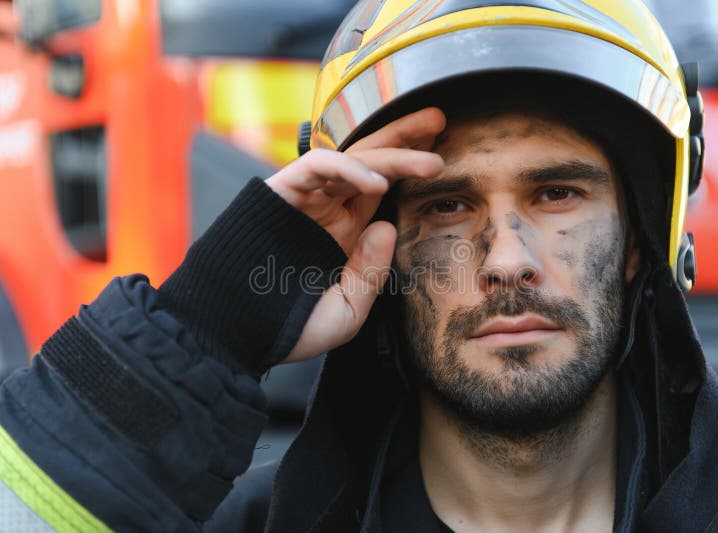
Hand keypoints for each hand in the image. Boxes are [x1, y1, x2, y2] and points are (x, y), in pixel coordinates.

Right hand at [267, 108, 445, 362]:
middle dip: (404, 140)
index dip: (409, 170)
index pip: (382, 189)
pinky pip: (316, 168)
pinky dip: (347, 169)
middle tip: (437, 121)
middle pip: (371, 163)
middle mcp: (328, 210)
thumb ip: (371, 272)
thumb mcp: (347, 309)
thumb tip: (386, 225)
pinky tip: (377, 183)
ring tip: (427, 152)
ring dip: (388, 152)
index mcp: (345, 233)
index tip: (442, 162)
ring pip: (350, 159)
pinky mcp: (282, 192)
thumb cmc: (289, 328)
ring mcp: (306, 200)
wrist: (232, 334)